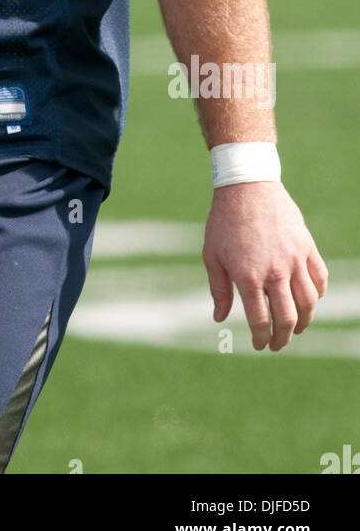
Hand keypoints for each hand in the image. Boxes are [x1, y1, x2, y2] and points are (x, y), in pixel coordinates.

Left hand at [202, 181, 327, 349]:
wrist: (246, 185)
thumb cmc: (223, 221)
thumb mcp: (211, 255)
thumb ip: (218, 289)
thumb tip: (219, 318)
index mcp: (248, 275)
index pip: (260, 320)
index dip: (260, 338)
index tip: (259, 345)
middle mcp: (274, 271)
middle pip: (287, 317)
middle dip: (283, 338)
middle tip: (277, 344)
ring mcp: (294, 258)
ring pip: (308, 302)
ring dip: (304, 321)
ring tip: (296, 328)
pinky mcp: (306, 246)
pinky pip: (319, 278)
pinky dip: (318, 294)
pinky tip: (310, 302)